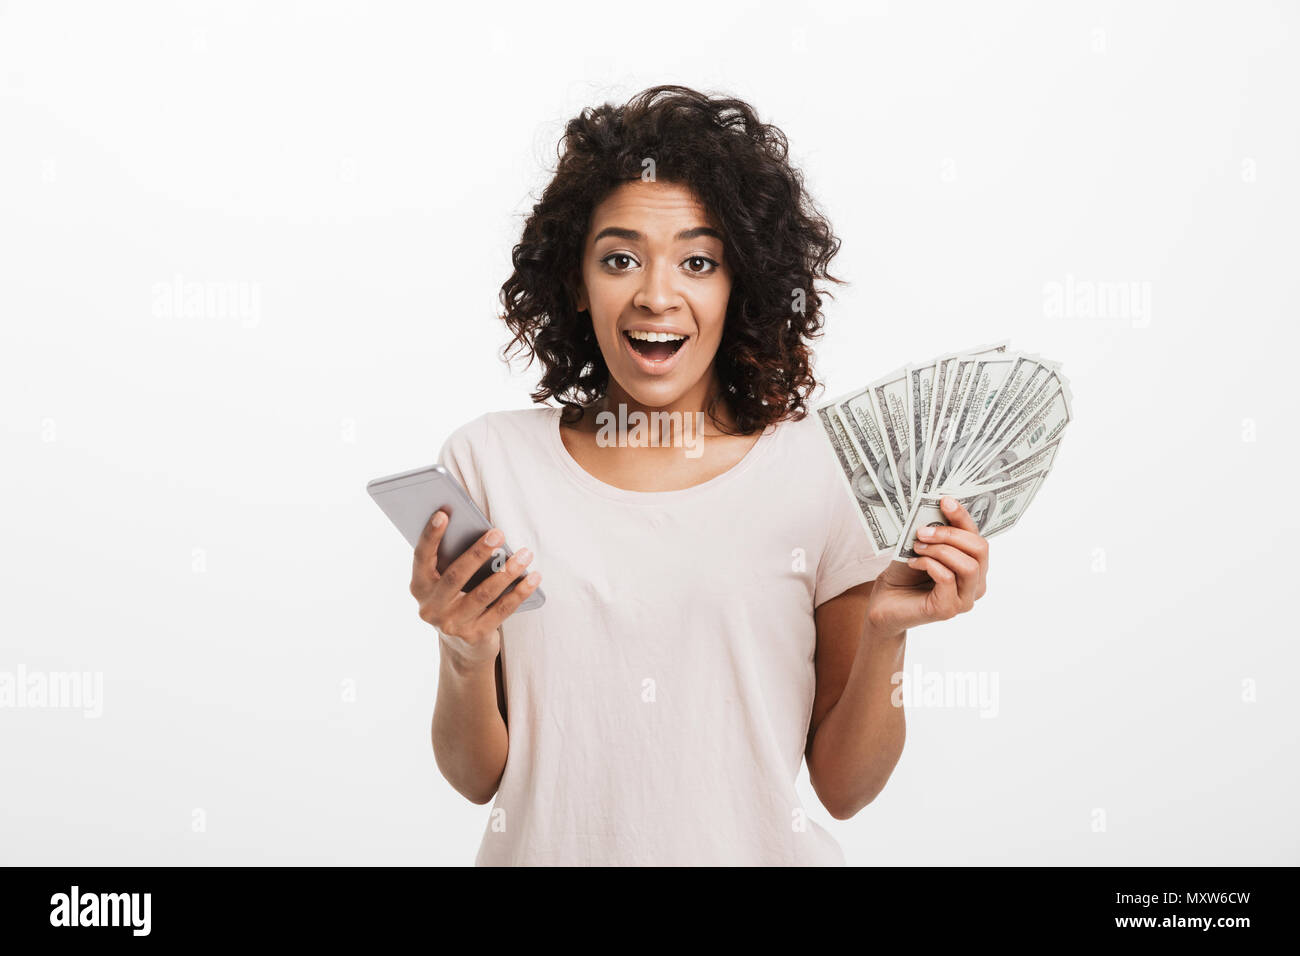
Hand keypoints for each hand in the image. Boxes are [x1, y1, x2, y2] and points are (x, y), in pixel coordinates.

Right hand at [410, 510, 541, 669]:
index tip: (443, 514)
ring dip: (507, 572)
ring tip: (525, 554)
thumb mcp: (445, 581)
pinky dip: (519, 592)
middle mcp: (431, 607)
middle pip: (456, 576)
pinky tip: (533, 577)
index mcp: (420, 587)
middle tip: (498, 533)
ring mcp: (452, 624)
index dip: (430, 536)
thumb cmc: (456, 597)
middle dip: (478, 553)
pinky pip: (501, 610)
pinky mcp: (475, 635)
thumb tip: (479, 532)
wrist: (461, 645)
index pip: (421, 558)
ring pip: (483, 594)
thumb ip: (452, 560)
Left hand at [864, 496, 989, 634]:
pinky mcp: (947, 610)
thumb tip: (941, 504)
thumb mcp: (923, 546)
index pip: (979, 538)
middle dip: (951, 534)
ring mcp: (964, 600)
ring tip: (917, 547)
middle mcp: (976, 585)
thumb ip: (936, 531)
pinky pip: (947, 578)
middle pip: (980, 550)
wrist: (884, 601)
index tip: (944, 501)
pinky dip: (929, 564)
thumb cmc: (905, 573)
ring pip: (968, 566)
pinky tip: (914, 562)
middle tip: (923, 530)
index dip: (964, 517)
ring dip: (940, 550)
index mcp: (975, 567)